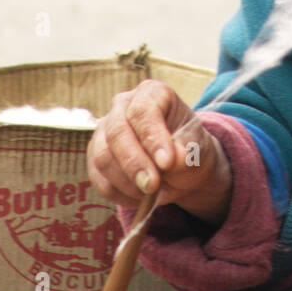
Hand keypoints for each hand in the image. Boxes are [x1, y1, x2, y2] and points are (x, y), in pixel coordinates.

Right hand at [87, 80, 232, 223]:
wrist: (179, 166)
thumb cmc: (188, 149)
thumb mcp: (196, 148)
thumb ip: (185, 153)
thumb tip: (170, 162)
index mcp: (151, 93)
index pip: (143, 111)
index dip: (152, 137)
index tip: (166, 162)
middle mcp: (122, 105)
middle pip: (117, 133)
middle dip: (135, 163)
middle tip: (153, 186)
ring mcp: (104, 130)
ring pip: (103, 157)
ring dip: (127, 182)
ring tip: (152, 193)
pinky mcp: (95, 155)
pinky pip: (98, 178)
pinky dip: (119, 193)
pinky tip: (140, 198)